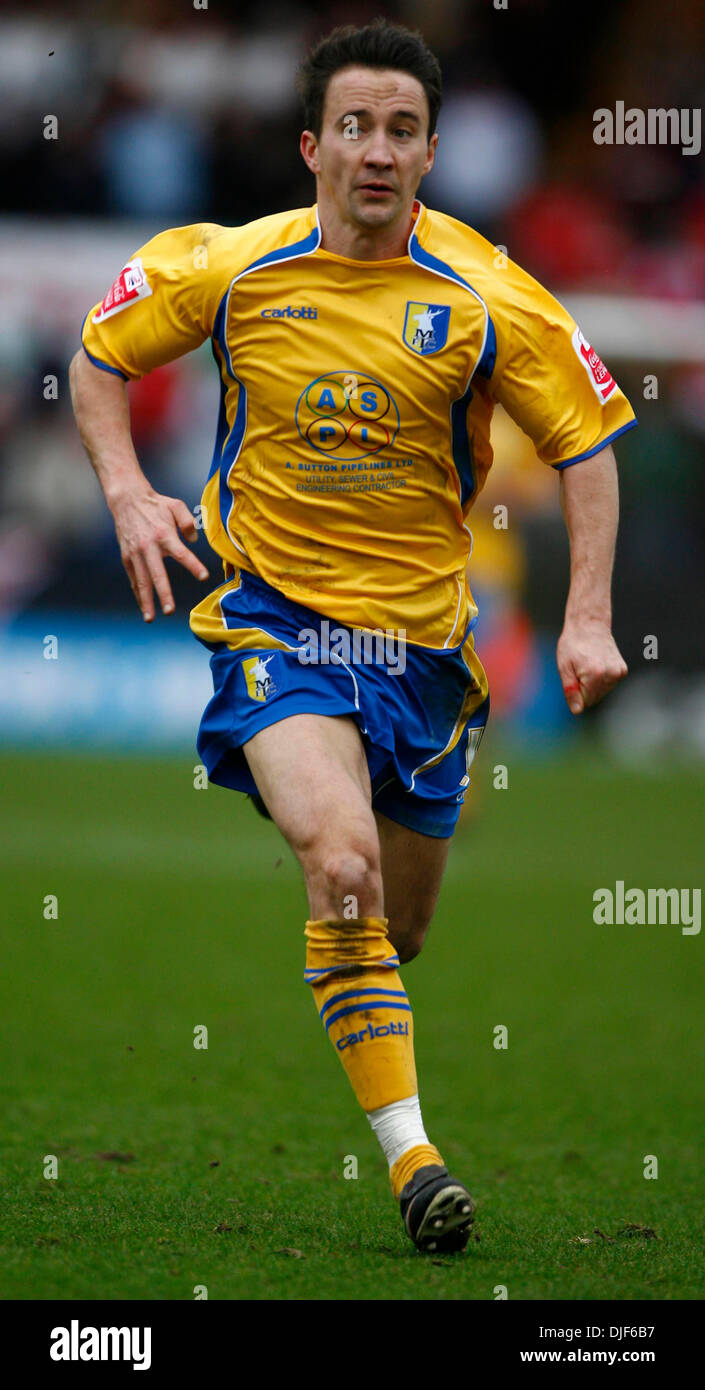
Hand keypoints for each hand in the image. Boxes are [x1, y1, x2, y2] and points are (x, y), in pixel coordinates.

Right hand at [111, 487, 208, 620]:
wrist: (127, 500)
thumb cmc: (156, 504)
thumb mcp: (176, 506)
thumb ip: (188, 522)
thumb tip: (194, 541)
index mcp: (164, 534)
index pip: (181, 553)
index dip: (193, 565)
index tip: (204, 576)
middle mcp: (148, 546)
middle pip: (157, 574)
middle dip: (163, 594)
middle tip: (170, 610)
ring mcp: (135, 553)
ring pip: (141, 581)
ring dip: (146, 601)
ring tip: (150, 618)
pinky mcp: (127, 557)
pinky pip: (133, 578)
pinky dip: (138, 593)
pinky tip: (143, 606)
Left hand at [557, 620, 627, 714]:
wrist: (589, 625)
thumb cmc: (572, 644)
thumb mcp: (564, 667)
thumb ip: (571, 690)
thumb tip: (577, 711)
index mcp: (595, 675)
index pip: (584, 702)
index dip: (575, 691)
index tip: (573, 674)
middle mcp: (610, 675)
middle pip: (594, 699)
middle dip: (584, 689)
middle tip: (579, 669)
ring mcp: (619, 673)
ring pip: (602, 692)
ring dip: (592, 684)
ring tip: (588, 665)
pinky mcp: (622, 670)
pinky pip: (608, 684)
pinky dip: (601, 679)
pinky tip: (597, 664)